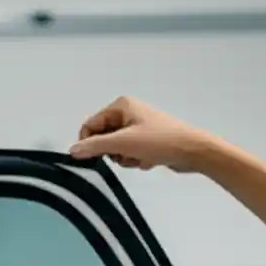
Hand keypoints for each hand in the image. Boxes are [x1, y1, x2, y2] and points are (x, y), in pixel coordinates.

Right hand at [69, 96, 212, 172]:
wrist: (193, 151)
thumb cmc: (160, 142)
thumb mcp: (123, 143)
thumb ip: (95, 146)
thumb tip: (72, 150)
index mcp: (121, 105)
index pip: (90, 125)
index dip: (90, 143)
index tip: (96, 158)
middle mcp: (128, 112)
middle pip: (103, 137)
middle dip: (112, 152)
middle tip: (125, 156)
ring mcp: (138, 126)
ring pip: (116, 147)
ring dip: (124, 158)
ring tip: (139, 158)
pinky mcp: (147, 139)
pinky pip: (129, 152)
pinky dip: (135, 159)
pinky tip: (148, 160)